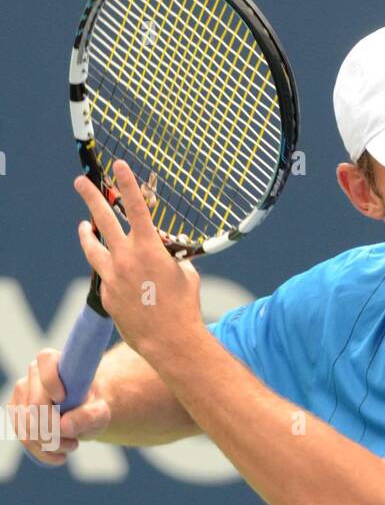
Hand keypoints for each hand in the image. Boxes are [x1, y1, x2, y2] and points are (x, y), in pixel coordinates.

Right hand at [8, 347, 110, 465]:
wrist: (85, 412)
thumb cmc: (93, 406)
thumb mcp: (101, 412)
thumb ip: (89, 416)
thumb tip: (64, 426)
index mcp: (55, 362)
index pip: (45, 361)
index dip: (52, 381)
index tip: (63, 398)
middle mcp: (33, 375)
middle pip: (35, 406)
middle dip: (55, 430)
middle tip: (76, 441)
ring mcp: (21, 394)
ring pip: (26, 426)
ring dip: (50, 444)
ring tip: (72, 446)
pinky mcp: (16, 413)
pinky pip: (23, 437)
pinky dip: (42, 452)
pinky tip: (59, 456)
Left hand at [74, 159, 202, 363]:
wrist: (170, 341)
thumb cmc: (185, 307)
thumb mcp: (186, 274)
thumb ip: (172, 257)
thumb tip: (166, 251)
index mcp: (149, 248)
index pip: (137, 206)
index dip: (127, 183)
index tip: (118, 164)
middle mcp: (126, 257)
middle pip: (102, 219)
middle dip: (90, 196)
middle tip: (80, 182)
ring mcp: (112, 276)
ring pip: (92, 246)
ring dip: (86, 233)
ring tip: (83, 225)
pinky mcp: (106, 295)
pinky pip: (105, 276)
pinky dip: (110, 271)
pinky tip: (116, 275)